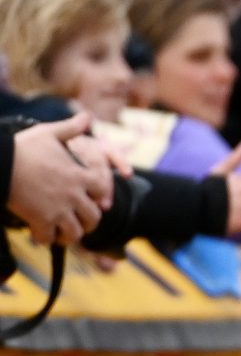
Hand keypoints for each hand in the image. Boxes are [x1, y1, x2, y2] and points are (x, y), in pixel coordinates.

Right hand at [9, 116, 114, 243]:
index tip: (93, 195)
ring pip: (75, 232)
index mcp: (78, 174)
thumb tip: (87, 116)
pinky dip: (47, 239)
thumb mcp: (48, 133)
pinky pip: (50, 238)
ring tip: (63, 232)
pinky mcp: (40, 220)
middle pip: (94, 216)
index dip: (101, 193)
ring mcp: (58, 209)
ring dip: (70, 234)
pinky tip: (41, 233)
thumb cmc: (21, 147)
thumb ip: (71, 128)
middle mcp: (73, 194)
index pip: (103, 188)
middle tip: (80, 221)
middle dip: (88, 220)